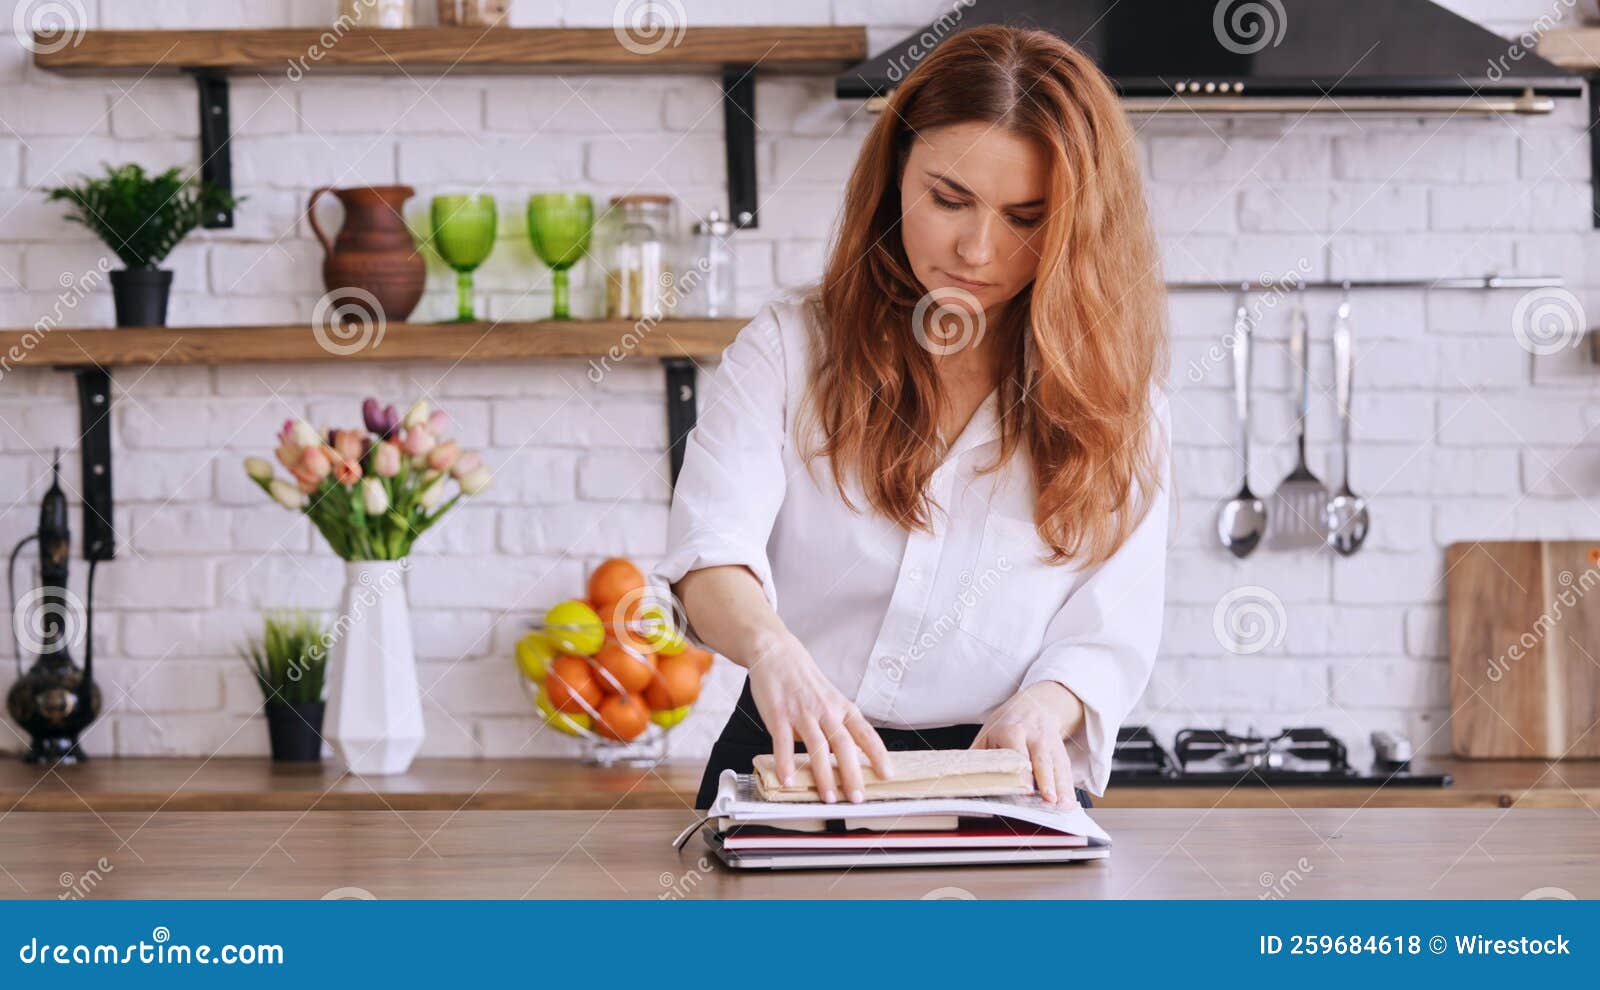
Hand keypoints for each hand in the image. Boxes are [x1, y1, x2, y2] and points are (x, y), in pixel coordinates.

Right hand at [745, 632, 893, 803]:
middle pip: (843, 745)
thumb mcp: (830, 698)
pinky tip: (788, 780)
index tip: (887, 774)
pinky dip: (786, 762)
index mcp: (842, 707)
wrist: (776, 653)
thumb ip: (837, 725)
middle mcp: (825, 710)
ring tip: (828, 797)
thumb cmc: (804, 680)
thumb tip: (844, 755)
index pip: (865, 733)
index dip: (877, 754)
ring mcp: (802, 713)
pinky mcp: (778, 715)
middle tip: (857, 797)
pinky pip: (783, 742)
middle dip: (852, 773)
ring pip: (816, 747)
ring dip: (823, 775)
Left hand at [971, 681, 1082, 805]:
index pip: (1017, 753)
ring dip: (1062, 788)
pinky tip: (1069, 803)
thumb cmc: (1007, 723)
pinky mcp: (1061, 753)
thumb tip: (962, 779)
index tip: (1024, 786)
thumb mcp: (988, 733)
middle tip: (1048, 799)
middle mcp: (1034, 737)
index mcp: (1012, 732)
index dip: (1022, 770)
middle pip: (1041, 760)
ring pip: (1057, 767)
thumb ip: (978, 756)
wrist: (1035, 705)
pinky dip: (1069, 788)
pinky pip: (1066, 771)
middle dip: (1046, 780)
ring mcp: (1050, 745)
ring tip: (1063, 806)